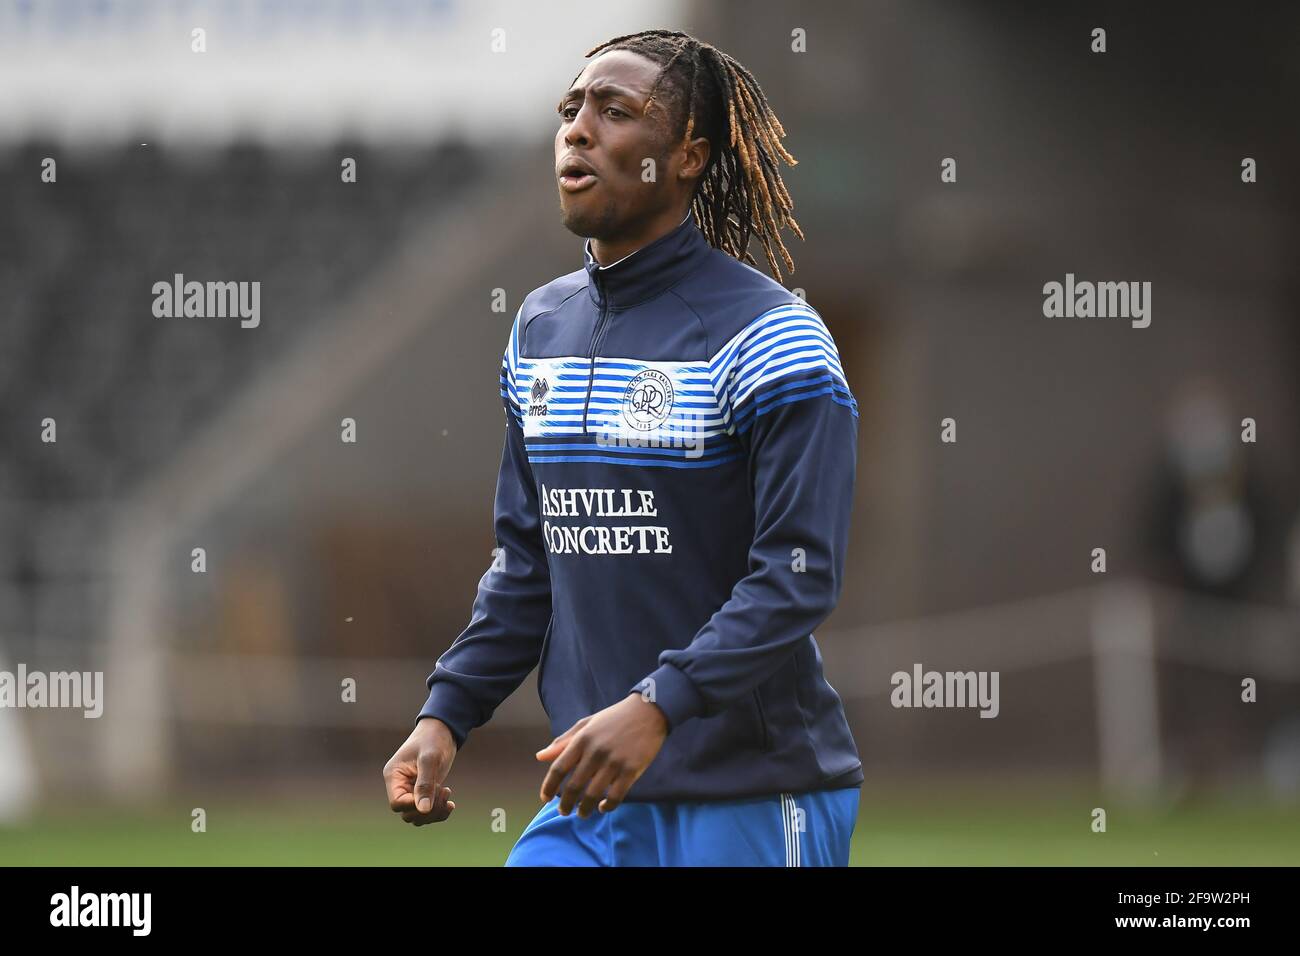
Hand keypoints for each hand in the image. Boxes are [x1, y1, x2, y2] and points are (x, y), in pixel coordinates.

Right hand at [383, 717, 457, 825]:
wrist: (443, 730)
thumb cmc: (433, 739)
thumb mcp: (429, 759)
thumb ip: (425, 784)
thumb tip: (423, 810)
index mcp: (394, 776)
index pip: (397, 803)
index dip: (414, 805)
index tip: (434, 792)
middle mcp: (400, 786)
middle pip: (407, 813)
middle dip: (428, 809)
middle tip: (445, 791)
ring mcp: (412, 791)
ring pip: (418, 816)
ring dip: (435, 812)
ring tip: (448, 793)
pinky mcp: (424, 793)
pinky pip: (427, 813)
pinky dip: (439, 812)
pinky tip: (451, 804)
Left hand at [536, 692, 668, 816]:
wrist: (648, 711)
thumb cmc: (614, 718)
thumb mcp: (586, 724)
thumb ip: (563, 741)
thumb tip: (540, 756)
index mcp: (582, 739)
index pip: (558, 768)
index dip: (548, 786)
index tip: (545, 799)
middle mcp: (595, 752)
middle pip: (573, 786)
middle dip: (565, 804)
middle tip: (564, 812)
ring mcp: (614, 762)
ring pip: (592, 795)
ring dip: (584, 809)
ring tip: (581, 813)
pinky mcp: (631, 770)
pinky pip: (615, 796)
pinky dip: (606, 806)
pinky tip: (602, 807)